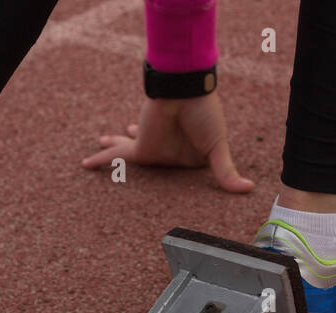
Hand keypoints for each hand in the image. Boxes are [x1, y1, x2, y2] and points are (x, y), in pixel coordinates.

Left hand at [81, 91, 253, 192]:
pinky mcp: (139, 146)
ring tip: (96, 157)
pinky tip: (85, 165)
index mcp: (192, 158)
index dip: (180, 188)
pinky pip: (115, 157)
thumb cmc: (205, 113)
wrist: (183, 88)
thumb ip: (225, 170)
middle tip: (123, 182)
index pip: (183, 177)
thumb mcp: (217, 146)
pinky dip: (101, 161)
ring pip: (130, 160)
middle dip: (140, 171)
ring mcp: (153, 151)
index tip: (177, 200)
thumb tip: (249, 189)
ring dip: (113, 156)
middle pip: (153, 171)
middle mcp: (171, 156)